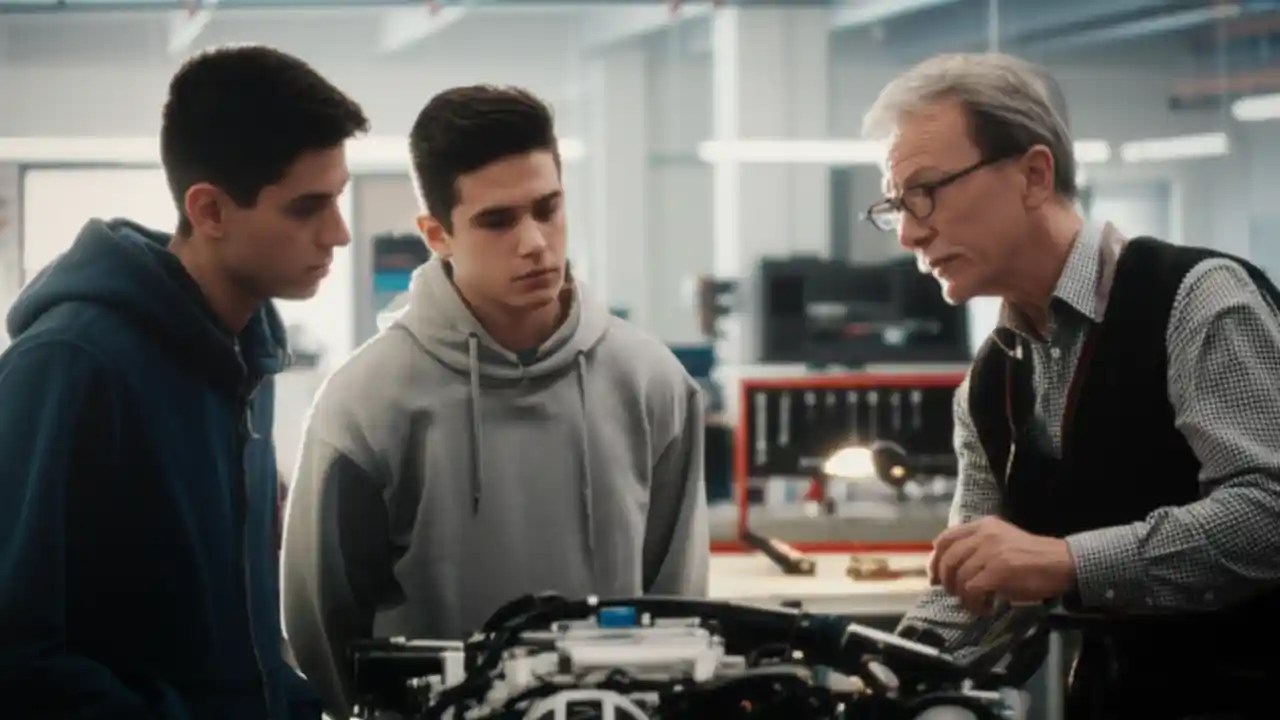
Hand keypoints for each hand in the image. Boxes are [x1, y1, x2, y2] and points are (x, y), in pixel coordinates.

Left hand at [928, 516, 1075, 615]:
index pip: (945, 539)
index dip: (935, 560)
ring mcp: (990, 552)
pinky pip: (972, 590)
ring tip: (975, 604)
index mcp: (982, 526)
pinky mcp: (998, 570)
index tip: (935, 577)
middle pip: (948, 559)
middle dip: (946, 582)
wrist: (1062, 563)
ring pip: (959, 577)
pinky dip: (974, 603)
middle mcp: (983, 535)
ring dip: (963, 597)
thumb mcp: (1001, 542)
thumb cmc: (1032, 557)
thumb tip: (950, 569)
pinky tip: (984, 608)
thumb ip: (977, 548)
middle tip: (954, 596)